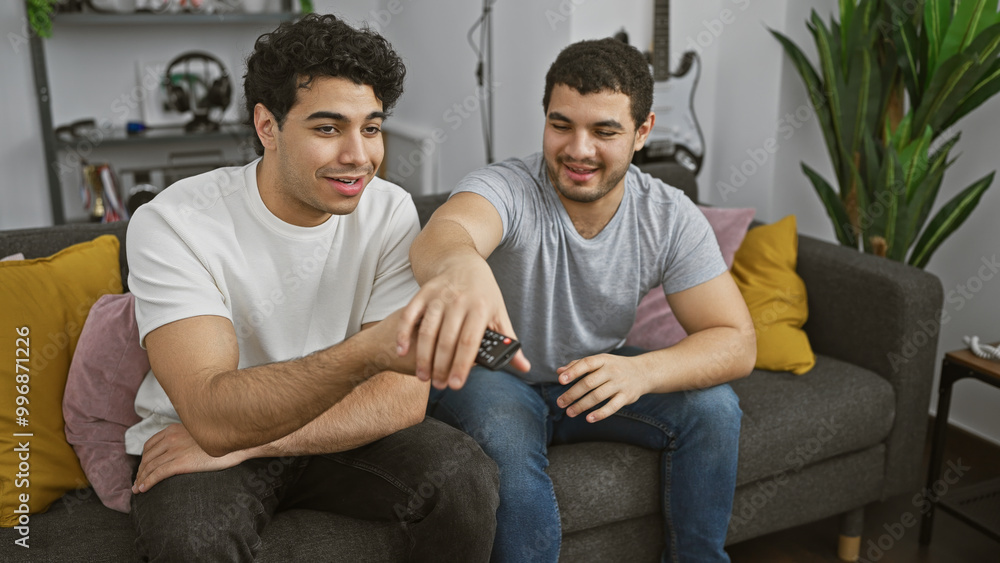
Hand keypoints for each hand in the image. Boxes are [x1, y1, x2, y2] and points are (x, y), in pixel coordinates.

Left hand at [132, 423, 247, 493]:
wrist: (236, 444)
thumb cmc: (222, 441)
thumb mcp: (200, 434)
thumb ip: (188, 438)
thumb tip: (185, 450)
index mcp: (175, 428)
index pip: (151, 444)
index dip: (144, 458)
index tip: (142, 468)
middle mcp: (172, 437)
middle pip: (148, 456)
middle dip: (140, 470)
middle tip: (137, 481)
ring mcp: (175, 449)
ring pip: (150, 466)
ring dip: (141, 479)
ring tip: (137, 489)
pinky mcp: (180, 462)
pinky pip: (157, 474)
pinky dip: (147, 482)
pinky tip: (143, 489)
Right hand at [396, 262, 528, 389]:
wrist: (462, 261)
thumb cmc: (483, 293)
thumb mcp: (499, 312)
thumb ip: (509, 341)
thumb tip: (524, 368)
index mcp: (481, 308)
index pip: (469, 342)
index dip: (461, 365)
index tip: (456, 385)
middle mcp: (459, 301)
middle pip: (447, 340)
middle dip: (441, 367)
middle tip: (439, 386)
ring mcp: (439, 297)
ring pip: (427, 331)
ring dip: (423, 357)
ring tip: (424, 377)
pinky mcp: (423, 293)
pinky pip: (409, 315)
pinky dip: (403, 334)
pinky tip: (402, 352)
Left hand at [555, 354, 647, 422]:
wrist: (644, 372)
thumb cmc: (615, 367)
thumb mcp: (600, 362)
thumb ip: (579, 365)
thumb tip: (559, 372)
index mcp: (603, 360)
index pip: (586, 363)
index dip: (573, 372)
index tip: (560, 381)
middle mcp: (612, 371)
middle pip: (589, 383)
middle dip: (572, 394)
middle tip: (560, 403)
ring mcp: (620, 384)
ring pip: (598, 396)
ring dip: (582, 405)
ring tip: (569, 412)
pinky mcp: (627, 397)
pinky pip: (612, 406)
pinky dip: (600, 414)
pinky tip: (589, 419)